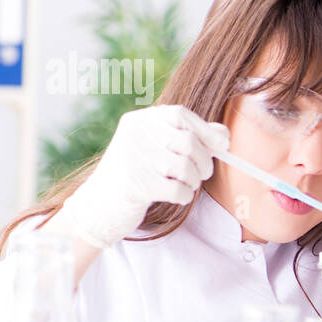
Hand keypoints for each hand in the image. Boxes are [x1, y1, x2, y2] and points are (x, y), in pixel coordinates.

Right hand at [61, 105, 229, 248]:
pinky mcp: (136, 185)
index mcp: (139, 121)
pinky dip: (184, 196)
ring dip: (194, 181)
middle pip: (189, 142)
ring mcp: (133, 159)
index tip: (222, 144)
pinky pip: (179, 190)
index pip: (180, 115)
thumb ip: (188, 136)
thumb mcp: (156, 148)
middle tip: (201, 173)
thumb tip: (223, 134)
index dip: (206, 130)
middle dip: (204, 162)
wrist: (97, 206)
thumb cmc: (135, 174)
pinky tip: (175, 196)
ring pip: (186, 167)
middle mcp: (134, 135)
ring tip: (185, 184)